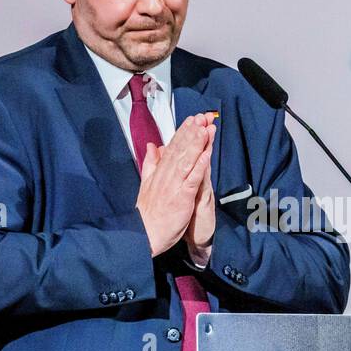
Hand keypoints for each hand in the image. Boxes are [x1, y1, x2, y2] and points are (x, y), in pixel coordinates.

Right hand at [135, 114, 214, 256]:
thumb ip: (150, 164)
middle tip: (202, 117)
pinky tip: (206, 154)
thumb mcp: (145, 184)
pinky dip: (199, 165)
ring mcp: (175, 185)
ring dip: (197, 144)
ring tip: (206, 128)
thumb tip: (152, 147)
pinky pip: (193, 178)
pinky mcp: (182, 196)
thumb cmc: (148, 213)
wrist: (144, 233)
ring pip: (188, 160)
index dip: (183, 133)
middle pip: (181, 150)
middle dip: (192, 132)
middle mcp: (167, 175)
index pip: (173, 148)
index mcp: (160, 172)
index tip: (191, 119)